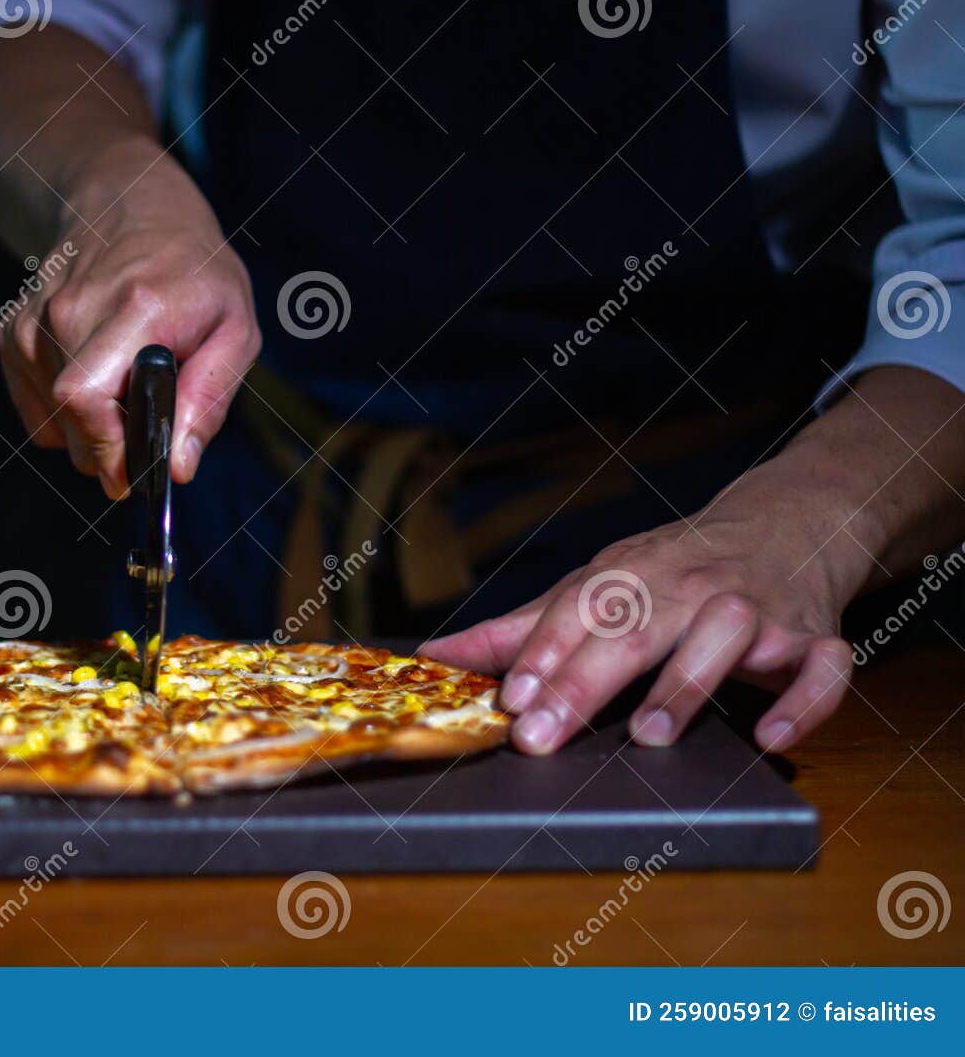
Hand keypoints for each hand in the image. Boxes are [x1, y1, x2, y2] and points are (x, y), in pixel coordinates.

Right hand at [0, 138, 259, 497]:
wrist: (129, 206)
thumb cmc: (193, 273)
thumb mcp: (235, 328)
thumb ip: (210, 399)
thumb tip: (177, 467)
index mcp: (135, 305)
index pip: (86, 398)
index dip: (110, 450)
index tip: (141, 471)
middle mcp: (71, 310)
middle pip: (73, 422)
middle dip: (113, 451)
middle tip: (148, 434)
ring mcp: (33, 321)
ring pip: (56, 426)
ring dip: (95, 433)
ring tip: (128, 391)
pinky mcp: (12, 335)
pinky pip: (39, 414)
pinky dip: (68, 419)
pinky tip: (98, 381)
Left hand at [419, 464, 872, 754]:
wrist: (786, 522)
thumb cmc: (674, 569)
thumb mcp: (594, 588)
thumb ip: (520, 630)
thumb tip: (434, 655)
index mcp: (631, 576)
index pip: (579, 611)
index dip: (543, 655)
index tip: (512, 698)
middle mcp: (691, 586)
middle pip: (636, 628)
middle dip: (586, 680)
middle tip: (544, 734)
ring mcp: (758, 610)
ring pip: (727, 636)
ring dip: (688, 683)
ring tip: (648, 735)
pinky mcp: (816, 637)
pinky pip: (821, 668)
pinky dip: (802, 701)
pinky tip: (768, 735)